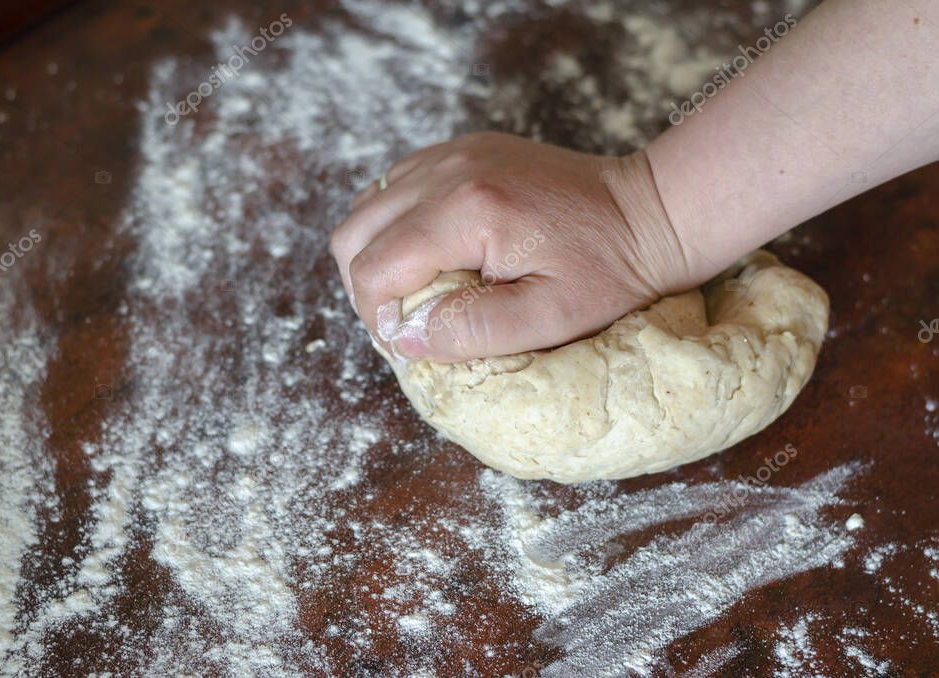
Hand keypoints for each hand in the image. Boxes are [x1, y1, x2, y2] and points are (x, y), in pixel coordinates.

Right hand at [330, 132, 694, 361]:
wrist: (650, 211)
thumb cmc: (608, 269)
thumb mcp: (551, 317)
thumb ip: (473, 329)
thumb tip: (407, 337)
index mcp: (468, 210)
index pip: (375, 266)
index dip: (377, 316)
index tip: (409, 344)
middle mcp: (449, 169)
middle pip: (354, 232)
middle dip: (366, 288)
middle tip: (405, 323)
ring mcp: (454, 152)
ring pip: (367, 206)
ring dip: (377, 255)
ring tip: (417, 292)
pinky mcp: (463, 150)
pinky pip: (397, 186)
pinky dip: (396, 226)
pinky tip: (433, 255)